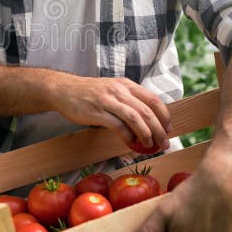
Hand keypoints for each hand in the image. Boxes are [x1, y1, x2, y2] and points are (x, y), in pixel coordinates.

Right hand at [50, 75, 171, 149]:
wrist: (63, 89)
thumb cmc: (90, 93)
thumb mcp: (112, 90)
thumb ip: (128, 101)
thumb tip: (147, 120)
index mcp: (125, 85)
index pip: (153, 99)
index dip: (164, 115)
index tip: (168, 128)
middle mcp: (118, 91)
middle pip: (146, 111)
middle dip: (159, 130)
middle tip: (164, 143)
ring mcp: (107, 100)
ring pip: (134, 118)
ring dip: (146, 134)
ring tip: (150, 145)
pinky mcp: (95, 112)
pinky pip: (117, 125)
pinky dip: (127, 136)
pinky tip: (131, 144)